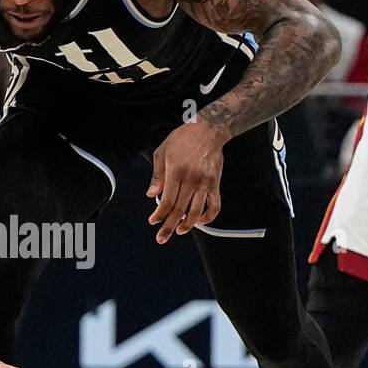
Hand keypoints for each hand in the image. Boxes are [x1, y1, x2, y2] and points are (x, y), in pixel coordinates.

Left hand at [146, 121, 227, 242]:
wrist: (208, 130)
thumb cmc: (182, 139)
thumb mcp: (162, 152)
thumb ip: (157, 176)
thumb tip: (151, 195)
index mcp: (176, 173)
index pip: (167, 201)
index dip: (159, 215)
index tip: (153, 222)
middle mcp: (191, 180)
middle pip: (179, 210)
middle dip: (169, 226)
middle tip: (161, 238)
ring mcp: (205, 183)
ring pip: (196, 211)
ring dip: (187, 225)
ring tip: (179, 231)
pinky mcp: (215, 184)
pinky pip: (214, 205)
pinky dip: (208, 217)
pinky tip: (199, 221)